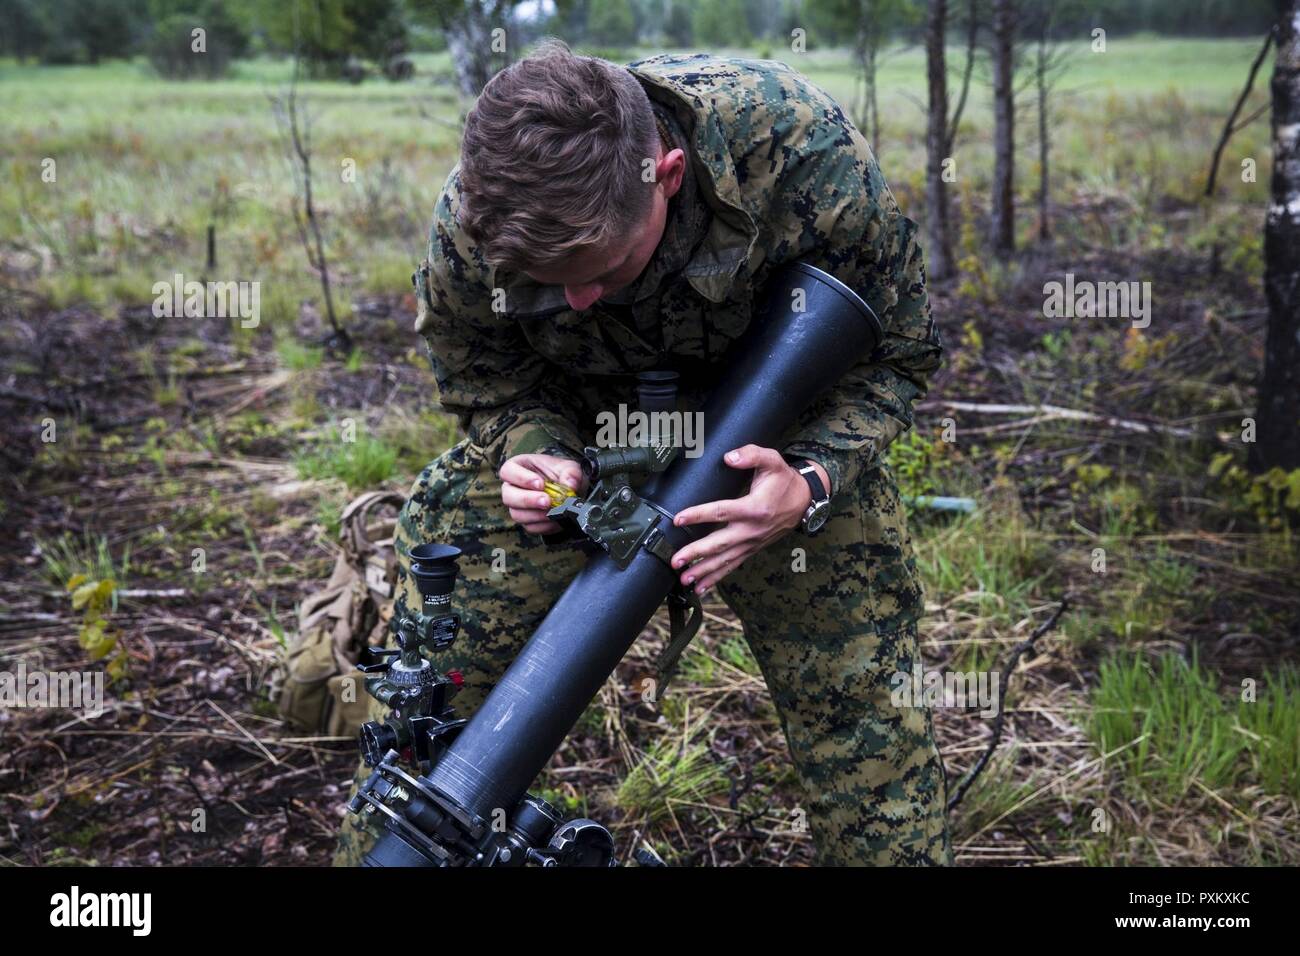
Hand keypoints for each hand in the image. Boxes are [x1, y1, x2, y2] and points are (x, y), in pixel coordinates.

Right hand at [500, 453, 586, 533]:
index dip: (521, 478)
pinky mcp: (527, 521)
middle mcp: (512, 487)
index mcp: (517, 467)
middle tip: (547, 501)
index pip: (507, 471)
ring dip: (537, 515)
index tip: (540, 483)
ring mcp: (517, 506)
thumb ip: (571, 473)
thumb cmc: (563, 474)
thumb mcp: (570, 467)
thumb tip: (570, 485)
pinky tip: (557, 520)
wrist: (571, 490)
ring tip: (555, 511)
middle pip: (508, 496)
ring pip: (517, 514)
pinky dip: (545, 525)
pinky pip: (530, 527)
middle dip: (528, 500)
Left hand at [669, 445, 829, 595]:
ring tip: (684, 579)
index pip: (721, 512)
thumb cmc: (784, 480)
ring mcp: (751, 542)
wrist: (804, 502)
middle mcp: (751, 529)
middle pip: (719, 544)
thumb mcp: (772, 460)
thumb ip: (751, 455)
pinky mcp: (751, 549)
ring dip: (703, 571)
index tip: (678, 519)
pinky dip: (716, 578)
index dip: (698, 515)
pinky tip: (701, 586)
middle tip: (675, 560)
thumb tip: (730, 457)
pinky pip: (732, 566)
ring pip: (724, 560)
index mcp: (753, 508)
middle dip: (696, 553)